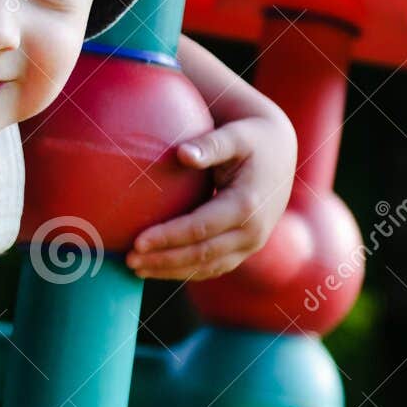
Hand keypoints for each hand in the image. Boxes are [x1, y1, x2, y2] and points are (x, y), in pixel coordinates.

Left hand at [125, 113, 295, 280]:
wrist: (278, 154)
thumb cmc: (250, 139)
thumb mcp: (235, 136)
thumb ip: (211, 145)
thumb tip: (183, 153)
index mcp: (247, 205)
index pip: (201, 228)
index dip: (169, 236)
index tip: (138, 241)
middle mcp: (253, 231)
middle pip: (202, 254)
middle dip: (164, 260)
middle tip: (128, 260)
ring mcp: (250, 244)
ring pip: (207, 267)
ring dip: (170, 270)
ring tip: (135, 268)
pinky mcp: (244, 249)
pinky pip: (212, 267)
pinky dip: (184, 271)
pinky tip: (155, 268)